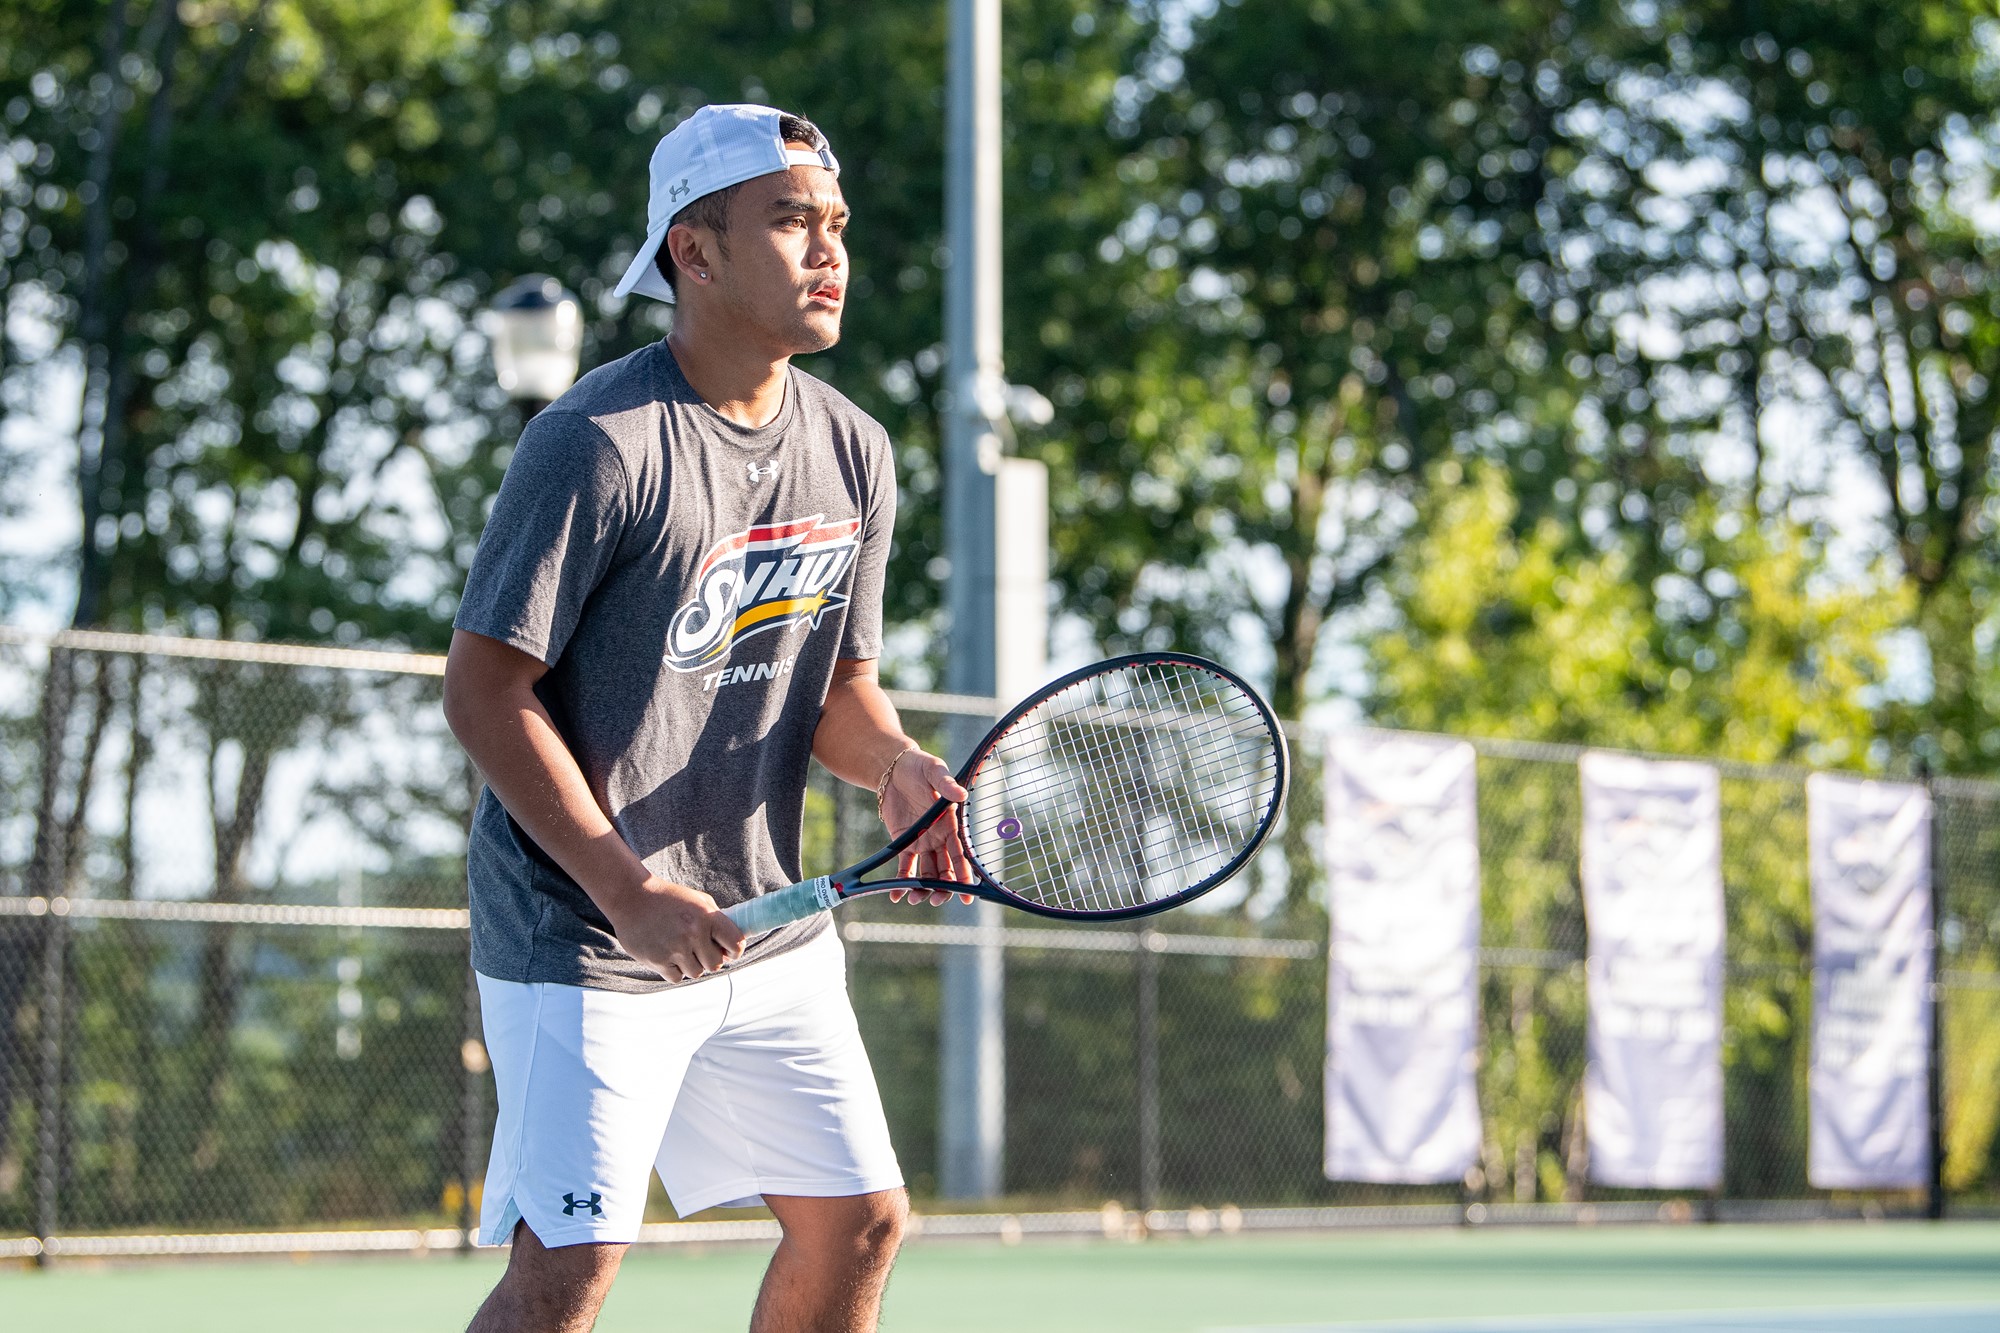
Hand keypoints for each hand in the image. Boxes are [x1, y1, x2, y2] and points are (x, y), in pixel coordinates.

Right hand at [606, 876, 745, 982]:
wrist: (631, 898)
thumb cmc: (669, 899)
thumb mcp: (698, 900)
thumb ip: (717, 921)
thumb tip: (731, 949)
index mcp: (706, 916)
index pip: (736, 943)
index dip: (735, 951)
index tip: (729, 952)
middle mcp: (693, 933)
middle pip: (716, 964)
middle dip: (710, 959)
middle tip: (699, 950)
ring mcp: (675, 949)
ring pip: (696, 973)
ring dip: (691, 965)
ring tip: (680, 949)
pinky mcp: (658, 961)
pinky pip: (677, 978)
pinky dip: (674, 970)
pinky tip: (667, 954)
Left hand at [880, 750, 973, 906]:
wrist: (894, 768)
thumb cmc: (920, 767)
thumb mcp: (934, 771)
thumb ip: (946, 784)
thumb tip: (961, 794)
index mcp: (951, 824)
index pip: (961, 854)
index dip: (965, 874)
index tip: (968, 893)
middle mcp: (939, 837)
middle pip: (945, 870)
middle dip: (944, 888)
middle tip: (938, 900)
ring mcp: (922, 842)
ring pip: (926, 873)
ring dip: (923, 889)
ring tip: (915, 900)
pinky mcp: (904, 842)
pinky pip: (904, 867)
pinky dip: (901, 882)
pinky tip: (896, 896)